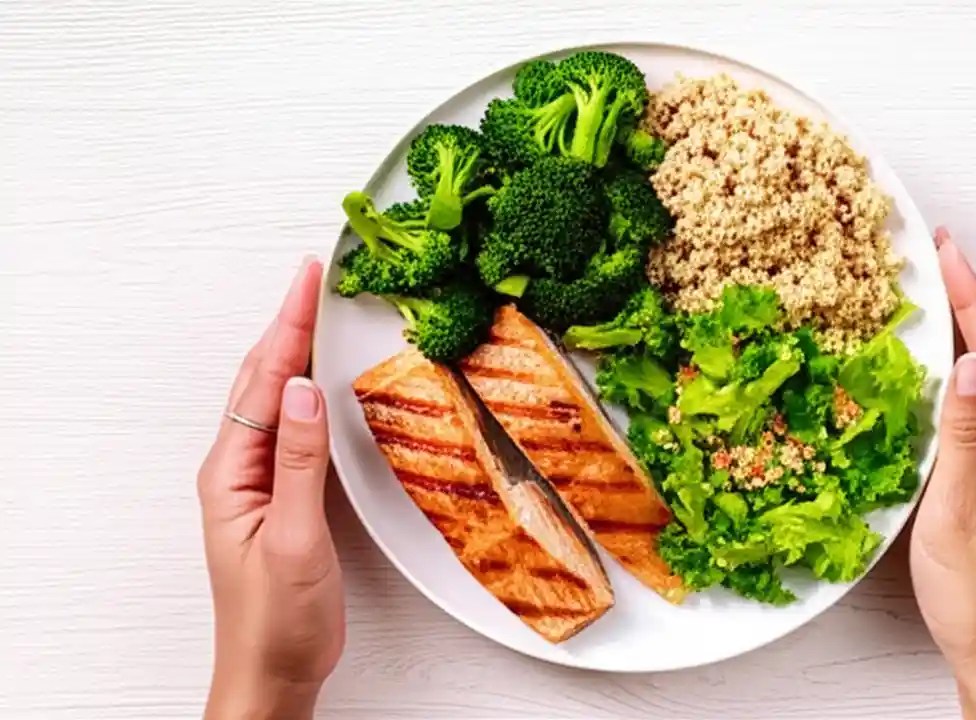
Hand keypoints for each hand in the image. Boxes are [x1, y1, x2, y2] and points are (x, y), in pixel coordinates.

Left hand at [198, 258, 344, 718]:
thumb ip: (297, 462)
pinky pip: (290, 427)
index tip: (308, 279)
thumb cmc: (276, 620)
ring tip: (316, 310)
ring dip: (294, 350)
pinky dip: (305, 390)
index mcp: (232, 472)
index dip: (288, 325)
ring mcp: (257, 481)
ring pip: (273, 398)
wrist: (272, 673)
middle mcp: (237, 468)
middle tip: (314, 278)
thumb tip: (303, 389)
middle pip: (262, 378)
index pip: (263, 380)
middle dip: (288, 323)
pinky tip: (319, 381)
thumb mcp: (295, 539)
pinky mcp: (280, 495)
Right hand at [910, 229, 975, 719]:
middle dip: (972, 299)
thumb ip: (963, 433)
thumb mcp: (958, 511)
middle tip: (938, 252)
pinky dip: (967, 369)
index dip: (971, 298)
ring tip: (939, 288)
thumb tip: (968, 362)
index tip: (946, 251)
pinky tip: (946, 359)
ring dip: (970, 330)